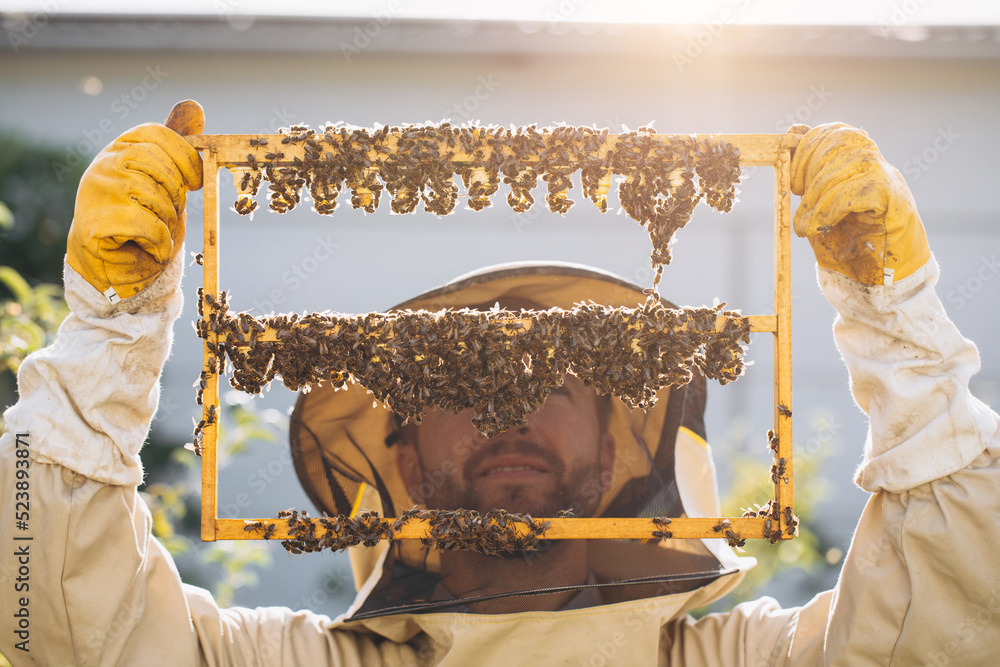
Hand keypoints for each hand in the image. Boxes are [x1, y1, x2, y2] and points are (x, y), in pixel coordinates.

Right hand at [67, 100, 203, 301]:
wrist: (111, 263)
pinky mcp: (96, 222)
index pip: (156, 133)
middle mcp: (104, 164)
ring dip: (167, 222)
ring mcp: (96, 191)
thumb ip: (175, 146)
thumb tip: (194, 106)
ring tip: (153, 230)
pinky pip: (148, 225)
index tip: (196, 180)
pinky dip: (159, 242)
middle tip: (165, 212)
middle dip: (174, 195)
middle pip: (159, 166)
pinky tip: (150, 247)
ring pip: (155, 197)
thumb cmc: (141, 218)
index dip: (184, 156)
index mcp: (120, 148)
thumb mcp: (163, 178)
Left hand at [788, 122, 929, 285]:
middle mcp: (878, 168)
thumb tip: (792, 135)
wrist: (882, 287)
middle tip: (795, 195)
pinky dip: (829, 208)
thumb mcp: (819, 211)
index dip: (809, 144)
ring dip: (817, 195)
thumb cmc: (851, 249)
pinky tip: (818, 226)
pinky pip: (859, 190)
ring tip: (806, 224)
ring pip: (850, 164)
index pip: (838, 132)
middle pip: (844, 141)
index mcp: (860, 167)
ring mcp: (890, 182)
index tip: (791, 169)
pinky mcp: (896, 202)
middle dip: (811, 165)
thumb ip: (808, 180)